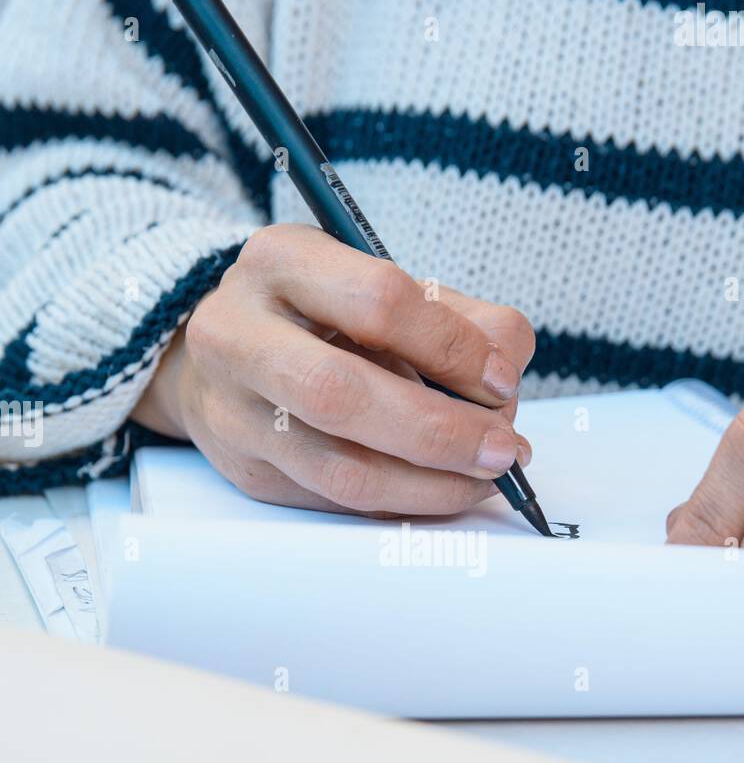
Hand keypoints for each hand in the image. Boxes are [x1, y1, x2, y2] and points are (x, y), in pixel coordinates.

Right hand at [132, 224, 534, 516]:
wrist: (222, 353)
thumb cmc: (320, 314)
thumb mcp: (378, 282)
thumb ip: (454, 317)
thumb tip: (503, 386)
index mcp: (280, 262)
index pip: (378, 302)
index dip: (451, 347)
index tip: (501, 381)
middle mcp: (237, 334)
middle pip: (343, 395)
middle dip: (441, 432)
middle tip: (503, 451)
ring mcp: (232, 411)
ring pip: (340, 468)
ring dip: (430, 484)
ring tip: (484, 479)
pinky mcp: (247, 471)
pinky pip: (337, 501)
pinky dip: (402, 501)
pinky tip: (441, 489)